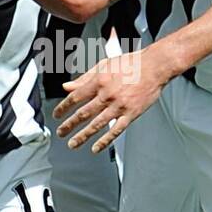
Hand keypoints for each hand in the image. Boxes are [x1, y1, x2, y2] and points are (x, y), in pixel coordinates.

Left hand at [53, 45, 169, 151]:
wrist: (155, 66)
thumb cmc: (131, 64)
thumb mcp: (104, 65)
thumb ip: (84, 78)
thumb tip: (67, 87)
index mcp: (99, 81)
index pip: (75, 97)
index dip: (63, 107)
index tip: (57, 115)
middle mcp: (107, 94)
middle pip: (83, 113)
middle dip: (69, 125)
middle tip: (60, 132)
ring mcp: (119, 105)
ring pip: (96, 124)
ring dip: (82, 136)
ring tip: (73, 143)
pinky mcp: (131, 114)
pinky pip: (116, 130)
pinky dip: (105, 141)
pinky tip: (96, 148)